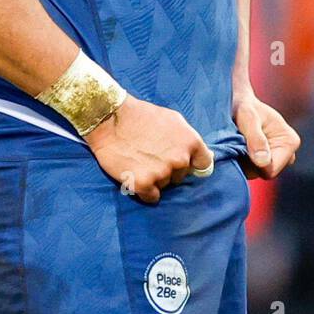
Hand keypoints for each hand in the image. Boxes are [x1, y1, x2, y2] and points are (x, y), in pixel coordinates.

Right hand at [85, 94, 213, 203]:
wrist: (109, 118)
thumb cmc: (141, 115)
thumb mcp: (173, 120)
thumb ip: (188, 139)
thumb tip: (201, 156)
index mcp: (191, 142)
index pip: (203, 164)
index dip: (191, 163)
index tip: (180, 162)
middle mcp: (180, 160)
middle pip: (181, 176)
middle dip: (169, 169)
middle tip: (152, 156)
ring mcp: (162, 173)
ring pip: (165, 185)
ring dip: (155, 178)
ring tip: (140, 162)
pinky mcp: (143, 184)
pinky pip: (151, 197)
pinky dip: (144, 190)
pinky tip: (135, 176)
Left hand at [234, 89, 300, 179]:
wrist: (236, 101)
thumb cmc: (243, 106)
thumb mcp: (247, 118)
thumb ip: (256, 139)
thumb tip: (263, 162)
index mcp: (290, 142)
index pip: (271, 169)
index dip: (252, 163)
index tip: (239, 147)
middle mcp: (288, 153)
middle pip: (264, 173)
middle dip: (248, 162)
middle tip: (236, 142)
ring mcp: (277, 158)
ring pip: (256, 172)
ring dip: (243, 161)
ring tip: (236, 142)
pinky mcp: (265, 161)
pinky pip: (251, 170)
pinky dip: (241, 161)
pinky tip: (236, 147)